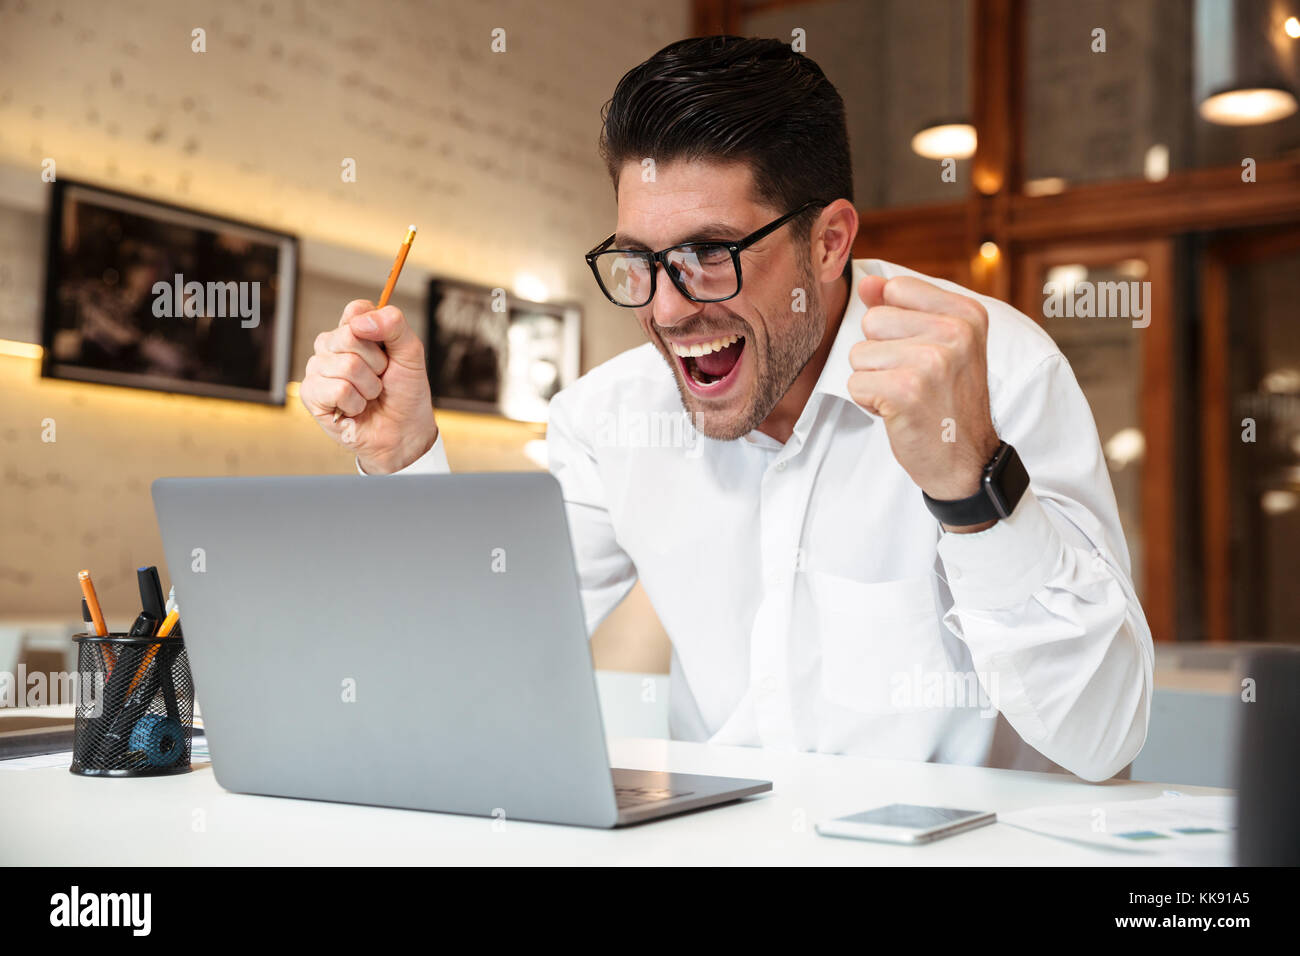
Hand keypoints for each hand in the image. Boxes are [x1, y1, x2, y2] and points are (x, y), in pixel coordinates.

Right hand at [300, 300, 438, 473]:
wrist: (403, 431)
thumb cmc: (404, 393)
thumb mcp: (411, 354)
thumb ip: (395, 326)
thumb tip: (362, 321)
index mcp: (353, 331)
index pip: (357, 310)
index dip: (377, 329)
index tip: (389, 350)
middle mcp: (332, 346)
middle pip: (350, 335)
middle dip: (377, 363)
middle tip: (381, 377)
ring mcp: (318, 368)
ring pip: (346, 365)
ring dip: (369, 387)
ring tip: (369, 395)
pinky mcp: (311, 393)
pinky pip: (338, 389)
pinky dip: (356, 403)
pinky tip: (355, 408)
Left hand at [847, 275, 1000, 527]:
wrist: (966, 461)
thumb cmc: (948, 401)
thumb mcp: (942, 344)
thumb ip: (904, 307)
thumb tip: (867, 283)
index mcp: (967, 313)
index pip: (895, 290)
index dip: (893, 325)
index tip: (920, 351)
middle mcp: (955, 332)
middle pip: (872, 321)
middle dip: (880, 354)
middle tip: (913, 380)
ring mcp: (932, 361)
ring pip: (859, 353)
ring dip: (874, 380)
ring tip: (907, 396)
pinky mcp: (907, 391)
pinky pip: (855, 383)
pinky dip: (869, 403)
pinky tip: (899, 412)